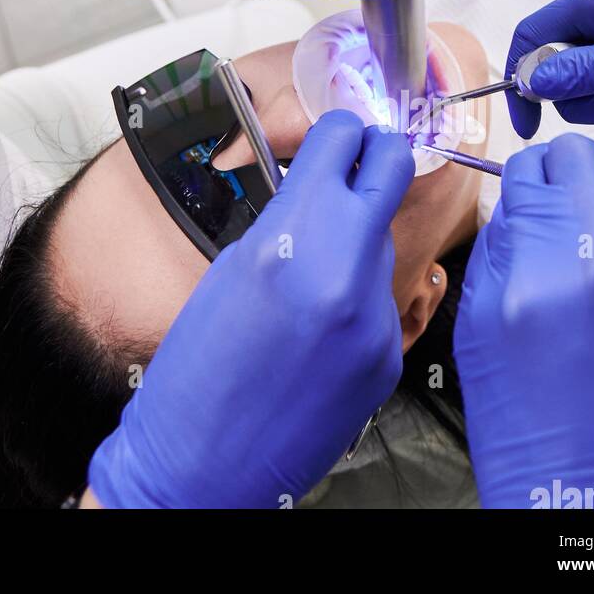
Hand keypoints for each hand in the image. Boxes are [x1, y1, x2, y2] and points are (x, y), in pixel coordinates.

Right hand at [87, 112, 413, 508]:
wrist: (203, 462)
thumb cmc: (197, 369)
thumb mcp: (233, 266)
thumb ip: (287, 216)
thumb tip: (321, 186)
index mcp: (295, 236)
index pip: (346, 138)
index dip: (336, 131)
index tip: (332, 136)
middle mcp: (348, 270)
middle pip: (396, 168)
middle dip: (372, 159)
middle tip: (349, 168)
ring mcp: (377, 316)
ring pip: (383, 241)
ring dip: (356, 240)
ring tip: (308, 274)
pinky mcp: (388, 356)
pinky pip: (381, 299)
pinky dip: (354, 298)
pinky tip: (317, 325)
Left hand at [455, 132, 593, 509]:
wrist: (573, 493)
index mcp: (593, 263)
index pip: (570, 159)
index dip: (588, 162)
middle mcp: (532, 266)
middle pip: (526, 171)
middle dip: (554, 178)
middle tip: (580, 211)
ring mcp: (489, 289)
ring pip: (501, 208)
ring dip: (529, 214)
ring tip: (561, 261)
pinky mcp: (464, 312)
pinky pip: (483, 252)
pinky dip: (508, 253)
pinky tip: (534, 291)